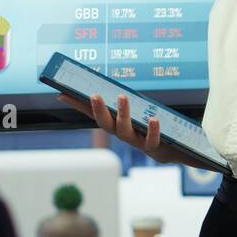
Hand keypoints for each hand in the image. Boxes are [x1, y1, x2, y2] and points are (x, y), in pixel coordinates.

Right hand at [56, 92, 199, 166]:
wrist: (175, 151)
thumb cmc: (154, 128)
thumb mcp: (140, 113)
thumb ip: (128, 102)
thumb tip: (116, 85)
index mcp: (117, 125)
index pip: (93, 115)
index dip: (78, 106)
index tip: (62, 94)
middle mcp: (123, 134)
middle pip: (105, 124)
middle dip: (98, 110)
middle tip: (94, 95)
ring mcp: (137, 142)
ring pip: (125, 131)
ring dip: (122, 114)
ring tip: (123, 97)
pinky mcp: (154, 148)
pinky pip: (151, 140)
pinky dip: (152, 130)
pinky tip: (154, 119)